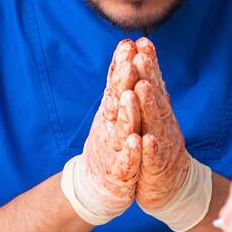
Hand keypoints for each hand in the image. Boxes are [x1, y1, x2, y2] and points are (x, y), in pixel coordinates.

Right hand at [73, 40, 141, 220]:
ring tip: (130, 95)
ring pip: (120, 129)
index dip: (121, 65)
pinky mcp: (118, 173)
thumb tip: (125, 46)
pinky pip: (125, 161)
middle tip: (129, 61)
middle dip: (122, 82)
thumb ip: (119, 81)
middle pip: (116, 102)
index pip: (116, 84)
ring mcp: (112, 150)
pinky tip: (136, 141)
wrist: (95, 187)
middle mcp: (109, 127)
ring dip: (126, 112)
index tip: (128, 44)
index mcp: (111, 112)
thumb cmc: (109, 142)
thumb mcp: (114, 110)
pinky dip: (130, 152)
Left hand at [131, 37, 191, 211]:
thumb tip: (142, 54)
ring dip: (149, 106)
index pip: (153, 83)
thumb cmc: (158, 147)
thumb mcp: (153, 116)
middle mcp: (162, 124)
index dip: (148, 64)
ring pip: (155, 124)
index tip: (142, 42)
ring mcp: (162, 146)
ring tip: (142, 88)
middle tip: (140, 55)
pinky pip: (154, 158)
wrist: (172, 187)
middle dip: (148, 76)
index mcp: (158, 112)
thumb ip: (149, 87)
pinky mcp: (158, 169)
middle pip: (155, 98)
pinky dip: (151, 149)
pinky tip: (147, 139)